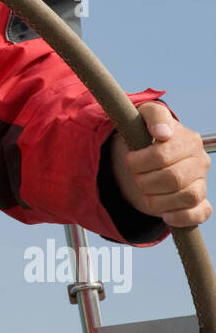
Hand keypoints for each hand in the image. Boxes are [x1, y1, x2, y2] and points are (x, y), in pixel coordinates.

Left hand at [109, 102, 211, 227]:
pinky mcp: (200, 202)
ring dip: (158, 200)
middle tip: (135, 176)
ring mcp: (202, 181)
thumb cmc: (144, 135)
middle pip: (174, 178)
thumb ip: (153, 115)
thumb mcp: (143, 117)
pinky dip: (182, 217)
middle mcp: (200, 160)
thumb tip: (163, 133)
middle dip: (146, 181)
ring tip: (144, 193)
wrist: (145, 156)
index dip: (140, 161)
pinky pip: (200, 213)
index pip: (164, 155)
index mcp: (189, 139)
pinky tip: (165, 215)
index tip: (130, 159)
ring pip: (188, 197)